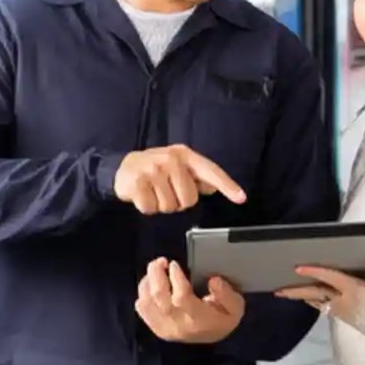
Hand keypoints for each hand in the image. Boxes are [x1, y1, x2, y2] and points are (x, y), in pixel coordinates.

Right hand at [114, 144, 246, 214]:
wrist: (122, 167)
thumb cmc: (157, 169)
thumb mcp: (179, 167)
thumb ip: (198, 177)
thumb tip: (214, 186)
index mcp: (185, 155)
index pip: (210, 171)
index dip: (227, 185)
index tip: (241, 198)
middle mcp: (171, 160)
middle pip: (189, 199)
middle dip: (178, 202)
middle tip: (166, 191)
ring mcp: (153, 170)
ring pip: (170, 207)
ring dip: (162, 206)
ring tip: (154, 192)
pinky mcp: (137, 183)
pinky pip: (151, 209)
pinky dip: (147, 208)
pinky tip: (143, 196)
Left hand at [136, 258, 245, 343]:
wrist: (213, 339)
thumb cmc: (223, 319)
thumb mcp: (235, 307)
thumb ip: (227, 294)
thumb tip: (213, 281)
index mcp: (198, 319)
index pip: (181, 298)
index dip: (176, 278)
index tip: (175, 264)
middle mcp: (178, 324)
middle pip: (159, 297)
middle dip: (156, 274)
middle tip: (161, 261)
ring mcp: (164, 328)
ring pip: (146, 302)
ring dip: (147, 282)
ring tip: (156, 270)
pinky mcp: (156, 327)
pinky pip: (141, 309)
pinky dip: (143, 292)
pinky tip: (151, 284)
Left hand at [274, 257, 364, 321]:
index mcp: (355, 292)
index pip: (331, 278)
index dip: (314, 272)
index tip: (298, 268)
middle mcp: (346, 303)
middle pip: (317, 294)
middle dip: (297, 292)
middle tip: (279, 291)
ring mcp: (346, 313)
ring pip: (320, 303)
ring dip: (305, 297)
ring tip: (291, 293)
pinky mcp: (350, 319)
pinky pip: (327, 309)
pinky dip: (318, 303)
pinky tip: (315, 300)